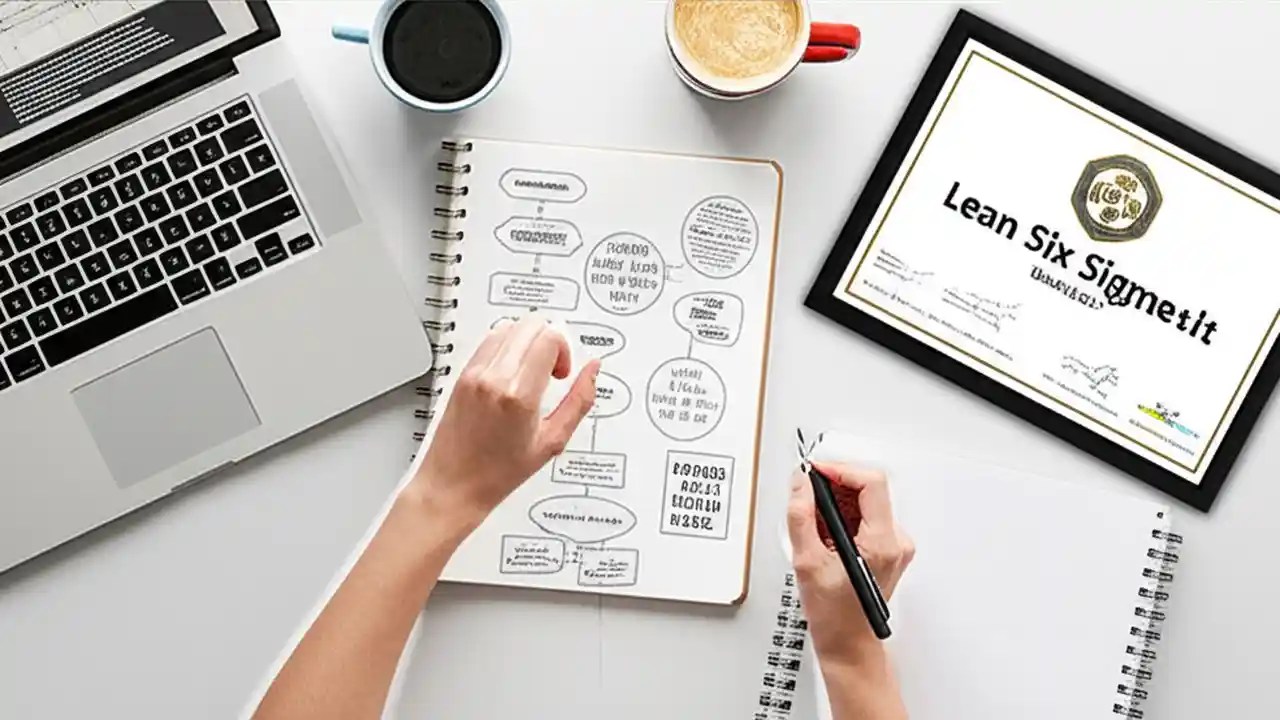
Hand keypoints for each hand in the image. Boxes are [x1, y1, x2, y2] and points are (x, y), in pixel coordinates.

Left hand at [412, 315, 599, 529]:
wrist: (454, 485)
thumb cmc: (497, 473)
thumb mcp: (551, 441)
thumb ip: (579, 401)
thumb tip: (592, 372)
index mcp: (518, 395)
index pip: (549, 338)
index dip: (564, 350)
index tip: (562, 372)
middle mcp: (493, 378)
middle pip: (530, 324)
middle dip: (549, 341)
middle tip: (550, 370)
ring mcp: (474, 373)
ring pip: (509, 326)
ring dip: (527, 341)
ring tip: (531, 372)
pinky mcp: (462, 374)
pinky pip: (489, 341)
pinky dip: (507, 347)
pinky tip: (512, 375)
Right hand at [787, 462, 914, 664]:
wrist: (848, 644)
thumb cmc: (834, 616)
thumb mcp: (807, 562)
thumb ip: (801, 516)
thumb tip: (800, 484)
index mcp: (883, 542)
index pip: (871, 482)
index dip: (840, 470)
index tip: (816, 472)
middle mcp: (896, 541)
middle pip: (868, 489)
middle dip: (834, 488)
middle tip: (807, 498)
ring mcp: (894, 546)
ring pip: (864, 502)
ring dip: (836, 505)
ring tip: (814, 526)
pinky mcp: (887, 549)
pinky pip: (864, 517)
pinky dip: (842, 518)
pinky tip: (825, 537)